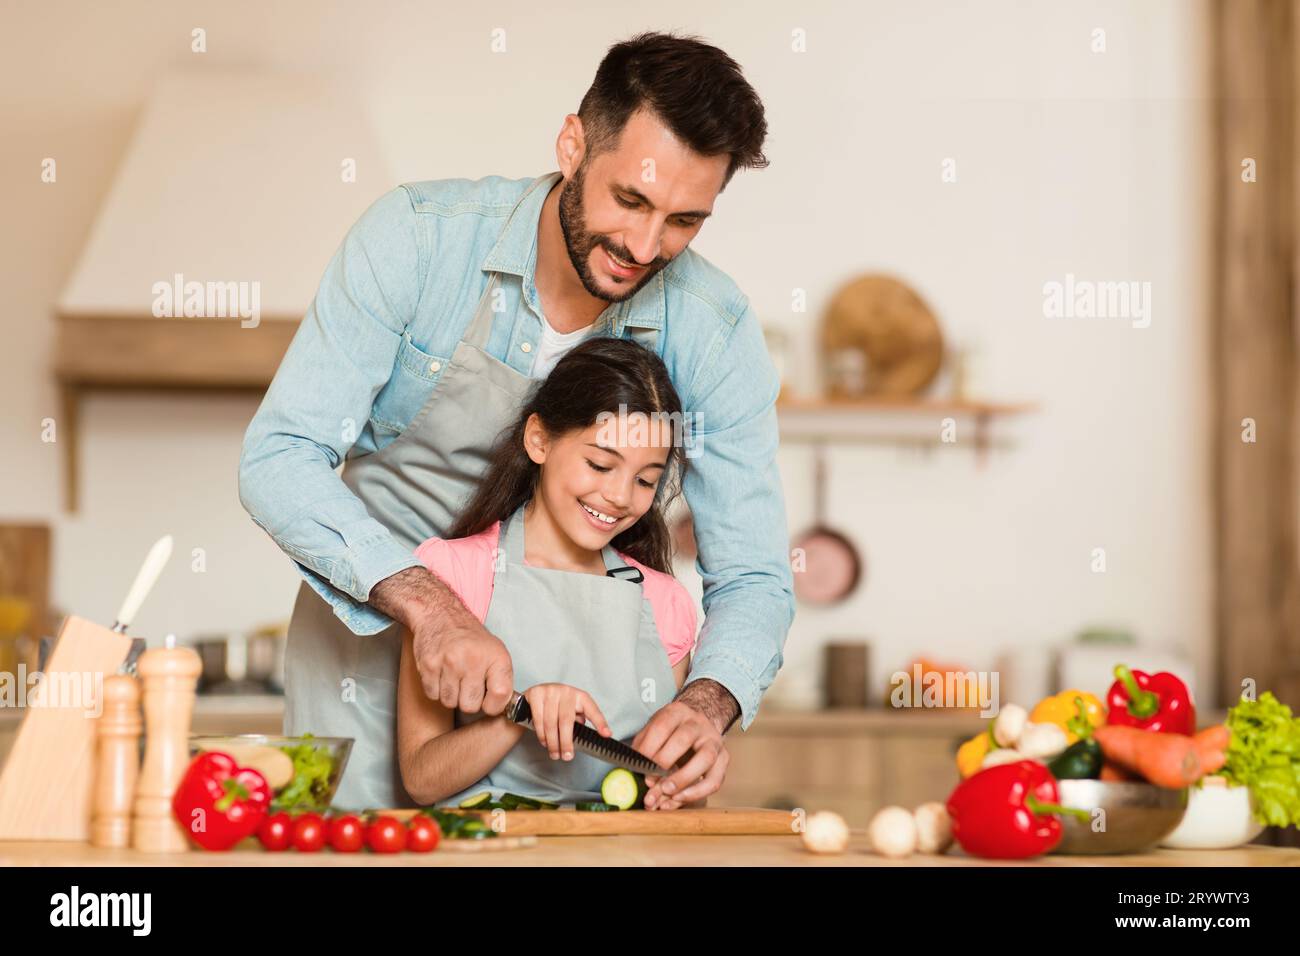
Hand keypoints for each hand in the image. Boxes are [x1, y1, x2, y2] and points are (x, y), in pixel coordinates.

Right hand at [370, 566, 514, 715]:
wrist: (441, 615)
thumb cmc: (470, 638)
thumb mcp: (496, 652)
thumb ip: (501, 679)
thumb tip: (503, 707)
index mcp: (496, 657)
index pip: (500, 696)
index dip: (493, 705)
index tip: (488, 700)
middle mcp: (474, 659)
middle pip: (470, 706)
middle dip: (468, 700)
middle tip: (467, 684)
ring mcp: (450, 662)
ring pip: (449, 702)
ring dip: (450, 695)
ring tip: (453, 677)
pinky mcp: (429, 665)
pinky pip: (432, 694)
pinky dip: (435, 689)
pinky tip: (440, 674)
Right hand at [523, 683, 611, 760]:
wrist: (535, 695)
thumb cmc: (558, 707)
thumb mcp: (571, 712)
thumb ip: (578, 723)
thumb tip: (582, 737)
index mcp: (580, 696)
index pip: (592, 710)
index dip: (600, 722)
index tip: (607, 734)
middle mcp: (566, 691)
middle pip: (567, 721)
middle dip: (566, 742)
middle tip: (567, 756)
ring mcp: (550, 691)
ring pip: (550, 723)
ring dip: (552, 742)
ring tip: (554, 753)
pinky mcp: (535, 694)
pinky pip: (538, 719)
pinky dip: (541, 734)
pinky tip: (544, 742)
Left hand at [631, 683, 733, 809]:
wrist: (698, 726)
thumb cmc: (670, 732)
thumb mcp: (653, 730)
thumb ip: (642, 749)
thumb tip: (632, 773)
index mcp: (677, 712)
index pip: (662, 726)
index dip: (649, 749)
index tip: (639, 768)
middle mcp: (698, 723)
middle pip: (684, 739)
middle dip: (664, 763)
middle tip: (650, 783)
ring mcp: (713, 740)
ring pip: (706, 758)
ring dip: (684, 779)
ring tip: (667, 793)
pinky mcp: (723, 759)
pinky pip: (714, 779)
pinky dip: (697, 793)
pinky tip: (678, 798)